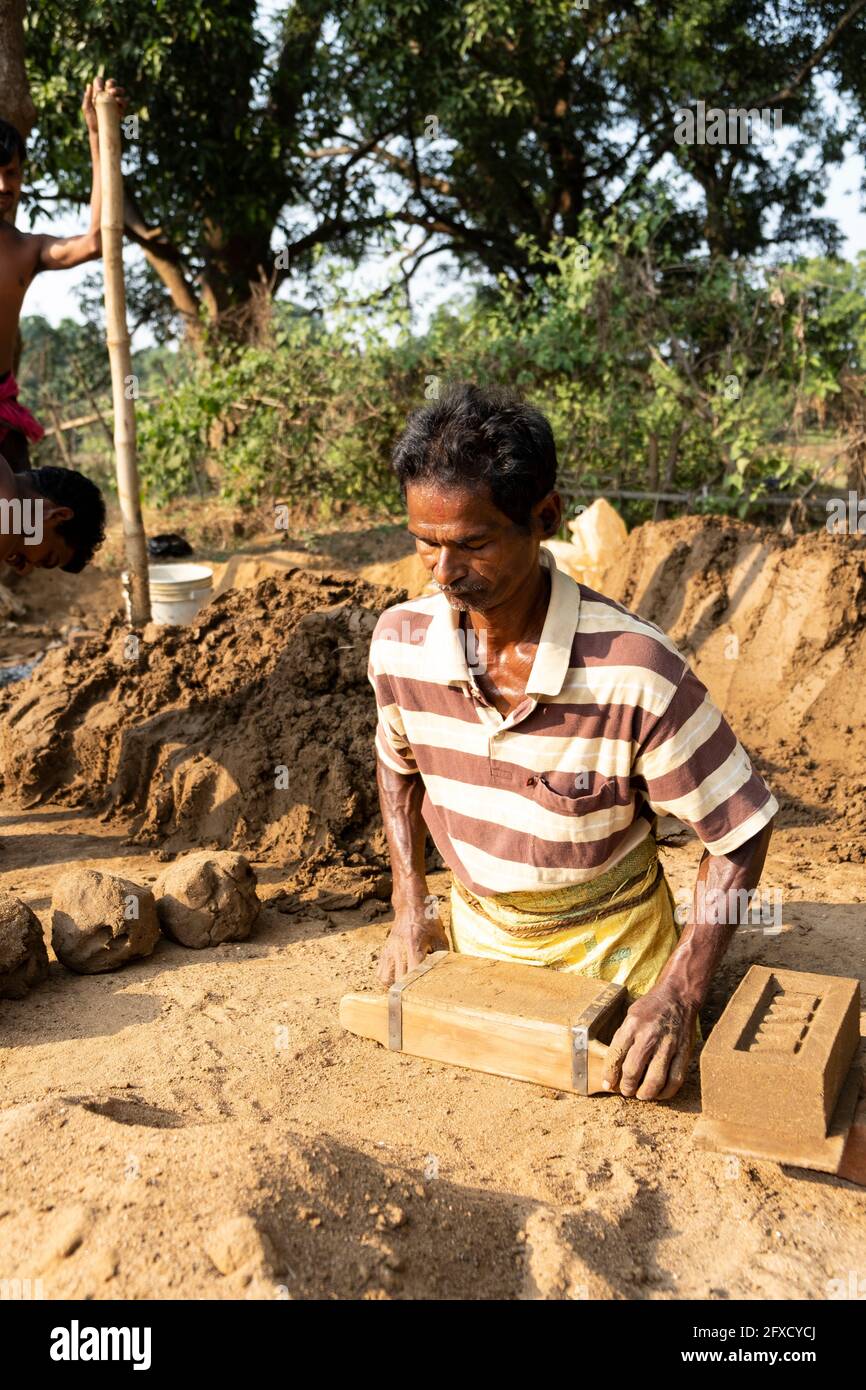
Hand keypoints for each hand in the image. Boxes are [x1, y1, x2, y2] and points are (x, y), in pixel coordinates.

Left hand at [82, 76, 127, 135]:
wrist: (100, 132)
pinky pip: (125, 102)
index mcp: (98, 93)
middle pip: (112, 83)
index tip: (99, 91)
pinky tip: (119, 105)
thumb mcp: (86, 108)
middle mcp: (107, 95)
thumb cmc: (91, 121)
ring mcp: (114, 102)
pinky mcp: (120, 109)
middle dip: (113, 85)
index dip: (100, 82)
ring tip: (116, 100)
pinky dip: (123, 102)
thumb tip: (89, 85)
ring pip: (120, 91)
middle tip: (111, 92)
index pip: (100, 81)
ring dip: (119, 92)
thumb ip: (87, 97)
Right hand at [376, 899, 449, 985]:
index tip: (425, 993)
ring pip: (386, 979)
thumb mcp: (440, 938)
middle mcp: (399, 950)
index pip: (412, 974)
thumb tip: (448, 974)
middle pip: (398, 980)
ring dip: (395, 987)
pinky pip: (380, 973)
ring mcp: (389, 951)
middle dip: (407, 990)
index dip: (418, 987)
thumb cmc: (428, 923)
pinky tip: (397, 980)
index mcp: (414, 947)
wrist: (411, 907)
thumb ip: (442, 957)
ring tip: (405, 989)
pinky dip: (387, 980)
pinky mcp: (384, 952)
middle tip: (417, 995)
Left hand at [602, 981, 697, 1100]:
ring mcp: (668, 1045)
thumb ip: (623, 1038)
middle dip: (626, 1087)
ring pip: (655, 1080)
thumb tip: (613, 1066)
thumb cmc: (651, 1007)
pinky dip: (666, 1092)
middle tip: (626, 1091)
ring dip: (645, 1093)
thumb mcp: (630, 1016)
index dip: (609, 1075)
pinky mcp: (684, 1052)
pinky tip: (660, 1093)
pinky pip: (675, 1079)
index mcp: (632, 1025)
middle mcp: (649, 1035)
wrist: (678, 996)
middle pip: (633, 1071)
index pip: (615, 1055)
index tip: (607, 1084)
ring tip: (640, 1095)